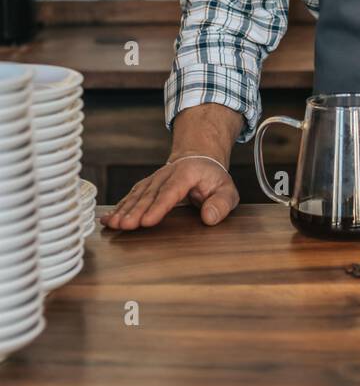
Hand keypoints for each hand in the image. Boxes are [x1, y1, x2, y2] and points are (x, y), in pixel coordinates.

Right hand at [100, 155, 238, 230]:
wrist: (198, 159)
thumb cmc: (213, 179)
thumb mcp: (227, 190)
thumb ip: (221, 204)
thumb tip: (210, 218)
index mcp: (186, 174)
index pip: (171, 191)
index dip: (158, 206)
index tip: (147, 221)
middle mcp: (166, 175)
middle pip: (149, 195)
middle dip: (135, 211)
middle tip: (124, 226)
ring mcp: (153, 180)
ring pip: (136, 195)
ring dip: (123, 210)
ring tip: (112, 225)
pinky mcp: (145, 187)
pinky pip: (130, 197)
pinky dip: (118, 208)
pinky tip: (107, 220)